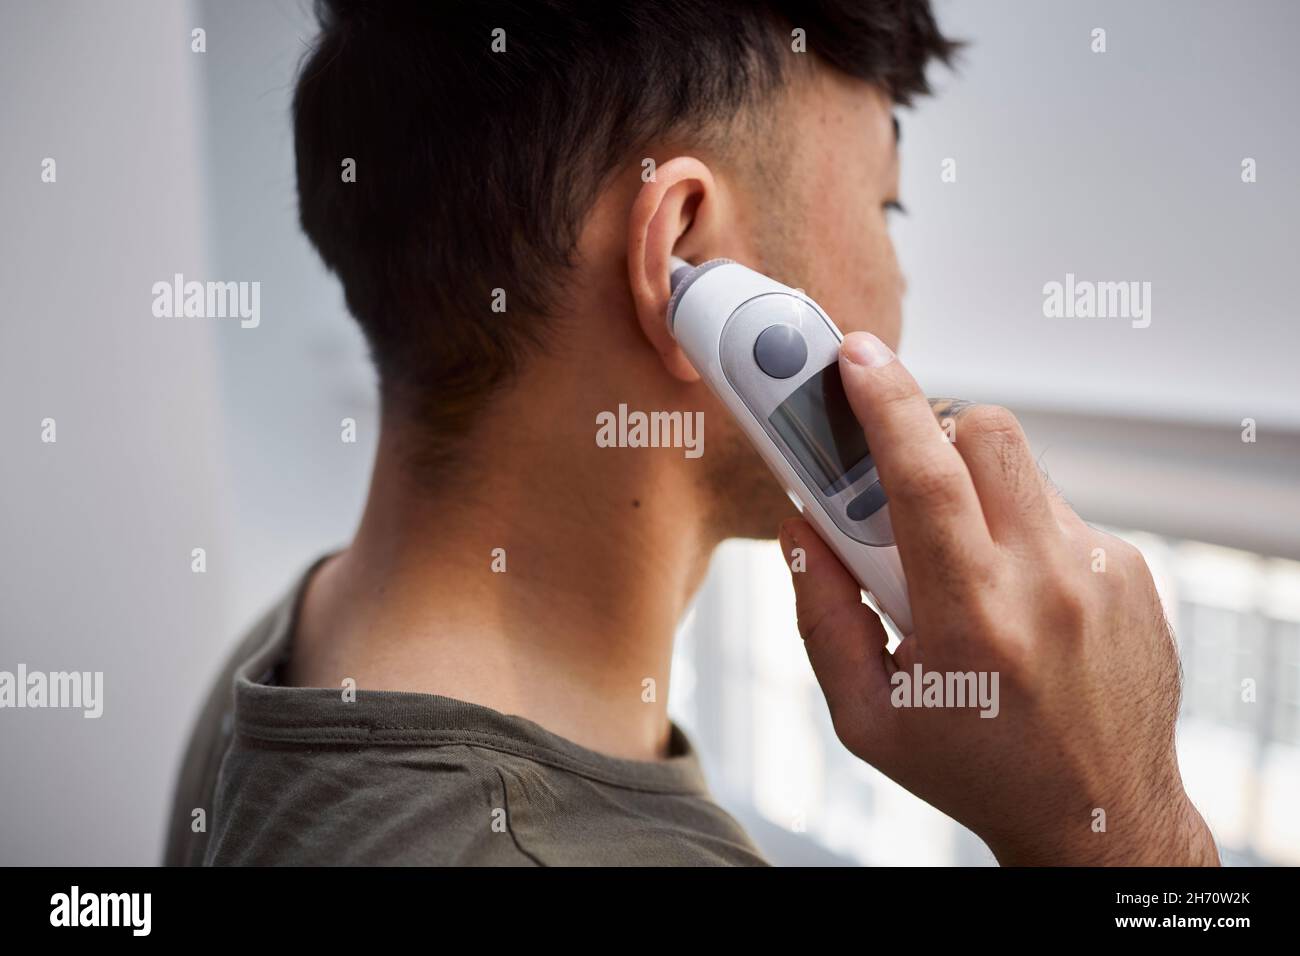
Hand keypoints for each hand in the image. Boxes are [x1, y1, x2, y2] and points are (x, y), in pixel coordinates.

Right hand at [779, 331, 1217, 865]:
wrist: (1100, 817)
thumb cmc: (975, 768)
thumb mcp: (867, 716)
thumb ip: (822, 619)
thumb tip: (800, 532)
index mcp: (973, 618)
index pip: (923, 475)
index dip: (883, 401)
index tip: (854, 356)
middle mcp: (1048, 581)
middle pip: (984, 433)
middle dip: (931, 431)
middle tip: (901, 480)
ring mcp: (1102, 571)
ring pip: (1022, 468)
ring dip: (975, 489)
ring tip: (963, 562)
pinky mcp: (1134, 571)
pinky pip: (1058, 510)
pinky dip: (1020, 530)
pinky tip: (1017, 596)